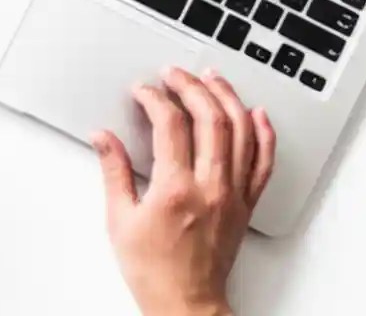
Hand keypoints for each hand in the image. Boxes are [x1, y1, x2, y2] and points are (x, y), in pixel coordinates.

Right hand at [92, 69, 275, 315]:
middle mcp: (210, 188)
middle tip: (174, 73)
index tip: (143, 91)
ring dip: (227, 97)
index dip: (154, 99)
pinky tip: (256, 114)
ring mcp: (233, 194)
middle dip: (191, 86)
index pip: (169, 125)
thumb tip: (102, 138)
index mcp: (175, 190)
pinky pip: (263, 162)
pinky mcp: (246, 204)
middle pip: (210, 118)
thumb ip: (113, 171)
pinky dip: (263, 133)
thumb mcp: (120, 220)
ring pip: (241, 131)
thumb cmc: (154, 270)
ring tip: (212, 77)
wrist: (186, 304)